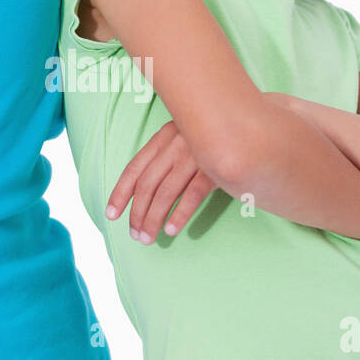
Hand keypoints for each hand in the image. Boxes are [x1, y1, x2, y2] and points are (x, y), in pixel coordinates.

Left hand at [105, 120, 214, 242]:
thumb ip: (165, 154)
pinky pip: (193, 194)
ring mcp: (194, 156)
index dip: (121, 193)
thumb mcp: (183, 136)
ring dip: (154, 218)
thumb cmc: (213, 134)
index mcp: (163, 137)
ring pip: (166, 192)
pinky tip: (172, 230)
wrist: (248, 121)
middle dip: (138, 212)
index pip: (135, 168)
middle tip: (135, 235)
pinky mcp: (214, 167)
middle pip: (147, 184)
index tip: (111, 214)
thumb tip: (144, 186)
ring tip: (148, 238)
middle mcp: (175, 145)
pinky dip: (180, 213)